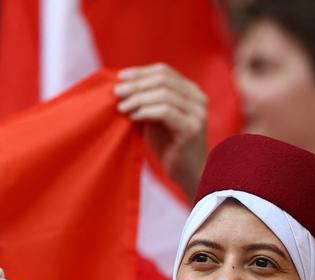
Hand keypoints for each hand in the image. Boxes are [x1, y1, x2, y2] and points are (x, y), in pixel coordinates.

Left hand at [115, 63, 207, 199]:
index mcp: (190, 91)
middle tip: (117, 92)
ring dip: (138, 98)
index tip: (120, 77)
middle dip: (136, 84)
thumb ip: (147, 102)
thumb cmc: (170, 146)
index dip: (140, 72)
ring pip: (163, 94)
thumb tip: (122, 87)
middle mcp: (197, 97)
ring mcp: (197, 112)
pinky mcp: (191, 128)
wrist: (189, 173)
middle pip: (162, 79)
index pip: (164, 71)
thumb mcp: (156, 119)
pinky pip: (165, 111)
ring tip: (121, 106)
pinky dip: (146, 111)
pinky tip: (133, 117)